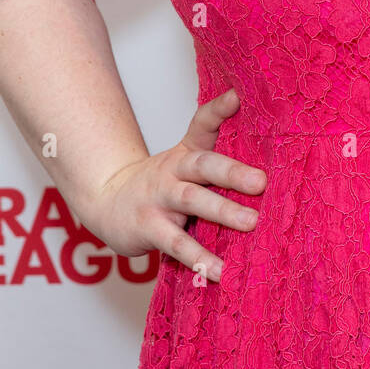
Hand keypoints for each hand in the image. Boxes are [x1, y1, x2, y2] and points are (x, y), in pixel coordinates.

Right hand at [81, 88, 266, 282]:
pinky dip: (199, 259)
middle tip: (261, 182)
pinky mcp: (149, 228)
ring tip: (252, 223)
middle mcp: (173, 170)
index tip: (238, 96)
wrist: (106, 201)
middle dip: (232, 171)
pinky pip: (177, 245)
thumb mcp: (185, 160)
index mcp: (186, 151)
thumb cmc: (161, 182)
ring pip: (192, 201)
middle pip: (203, 164)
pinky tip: (220, 272)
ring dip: (222, 212)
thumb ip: (218, 153)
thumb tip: (263, 148)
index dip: (219, 109)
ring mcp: (159, 198)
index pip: (203, 124)